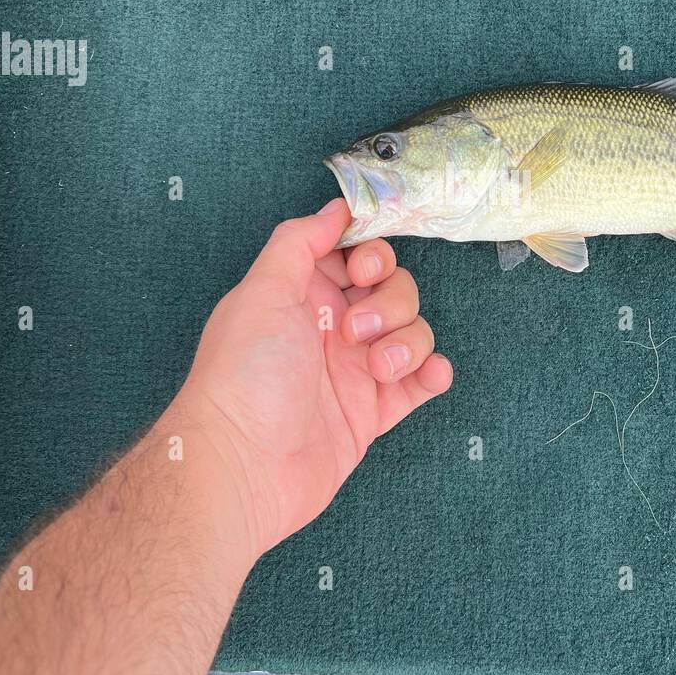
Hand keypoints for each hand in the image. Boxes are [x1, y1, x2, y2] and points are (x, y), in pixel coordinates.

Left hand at [173, 198, 452, 557]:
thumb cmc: (245, 375)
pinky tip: (428, 375)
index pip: (355, 255)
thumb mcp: (263, 292)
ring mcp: (354, 370)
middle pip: (392, 290)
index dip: (371, 255)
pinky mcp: (372, 411)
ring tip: (378, 369)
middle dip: (390, 303)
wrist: (243, 466)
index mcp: (302, 294)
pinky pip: (419, 382)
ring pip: (411, 333)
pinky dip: (432, 373)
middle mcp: (331, 327)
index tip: (364, 270)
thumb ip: (299, 243)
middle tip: (357, 332)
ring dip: (408, 343)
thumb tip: (334, 208)